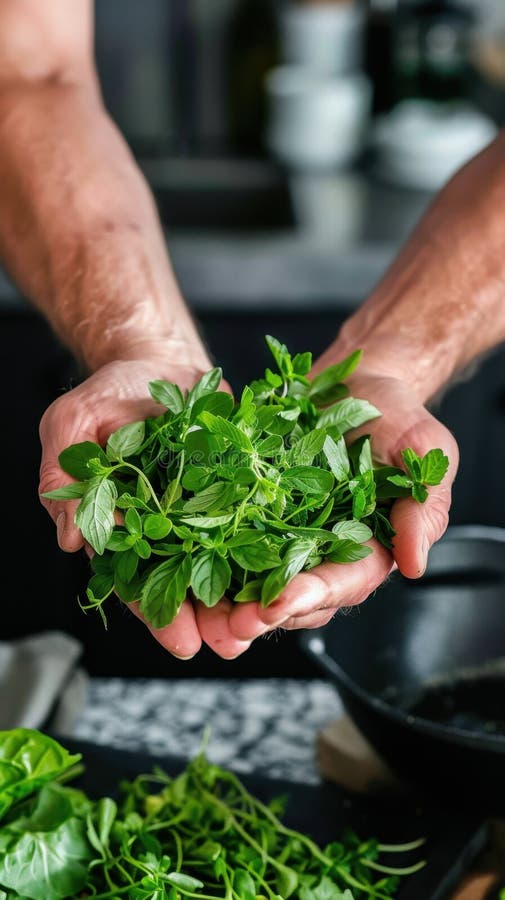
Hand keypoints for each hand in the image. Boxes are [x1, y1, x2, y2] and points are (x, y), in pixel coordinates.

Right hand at [39, 355, 249, 660]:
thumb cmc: (111, 392)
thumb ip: (63, 472)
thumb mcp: (75, 423)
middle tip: (233, 645)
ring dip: (244, 595)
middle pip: (187, 583)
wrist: (161, 362)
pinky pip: (256, 523)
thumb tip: (68, 537)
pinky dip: (273, 547)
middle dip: (210, 618)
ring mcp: (204, 512)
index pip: (138, 580)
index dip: (158, 613)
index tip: (182, 640)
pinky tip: (294, 569)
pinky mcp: (237, 491)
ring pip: (225, 562)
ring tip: (268, 622)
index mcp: (120, 526)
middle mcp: (165, 528)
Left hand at [223, 366, 458, 645]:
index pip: (343, 582)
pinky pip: (224, 539)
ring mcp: (283, 534)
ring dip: (230, 603)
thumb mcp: (424, 450)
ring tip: (204, 615)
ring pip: (255, 581)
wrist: (354, 382)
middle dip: (264, 612)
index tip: (283, 601)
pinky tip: (179, 563)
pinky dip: (203, 555)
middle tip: (234, 623)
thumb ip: (424, 505)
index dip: (313, 594)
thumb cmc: (396, 416)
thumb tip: (413, 565)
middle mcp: (322, 551)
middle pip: (295, 596)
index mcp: (368, 547)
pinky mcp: (250, 512)